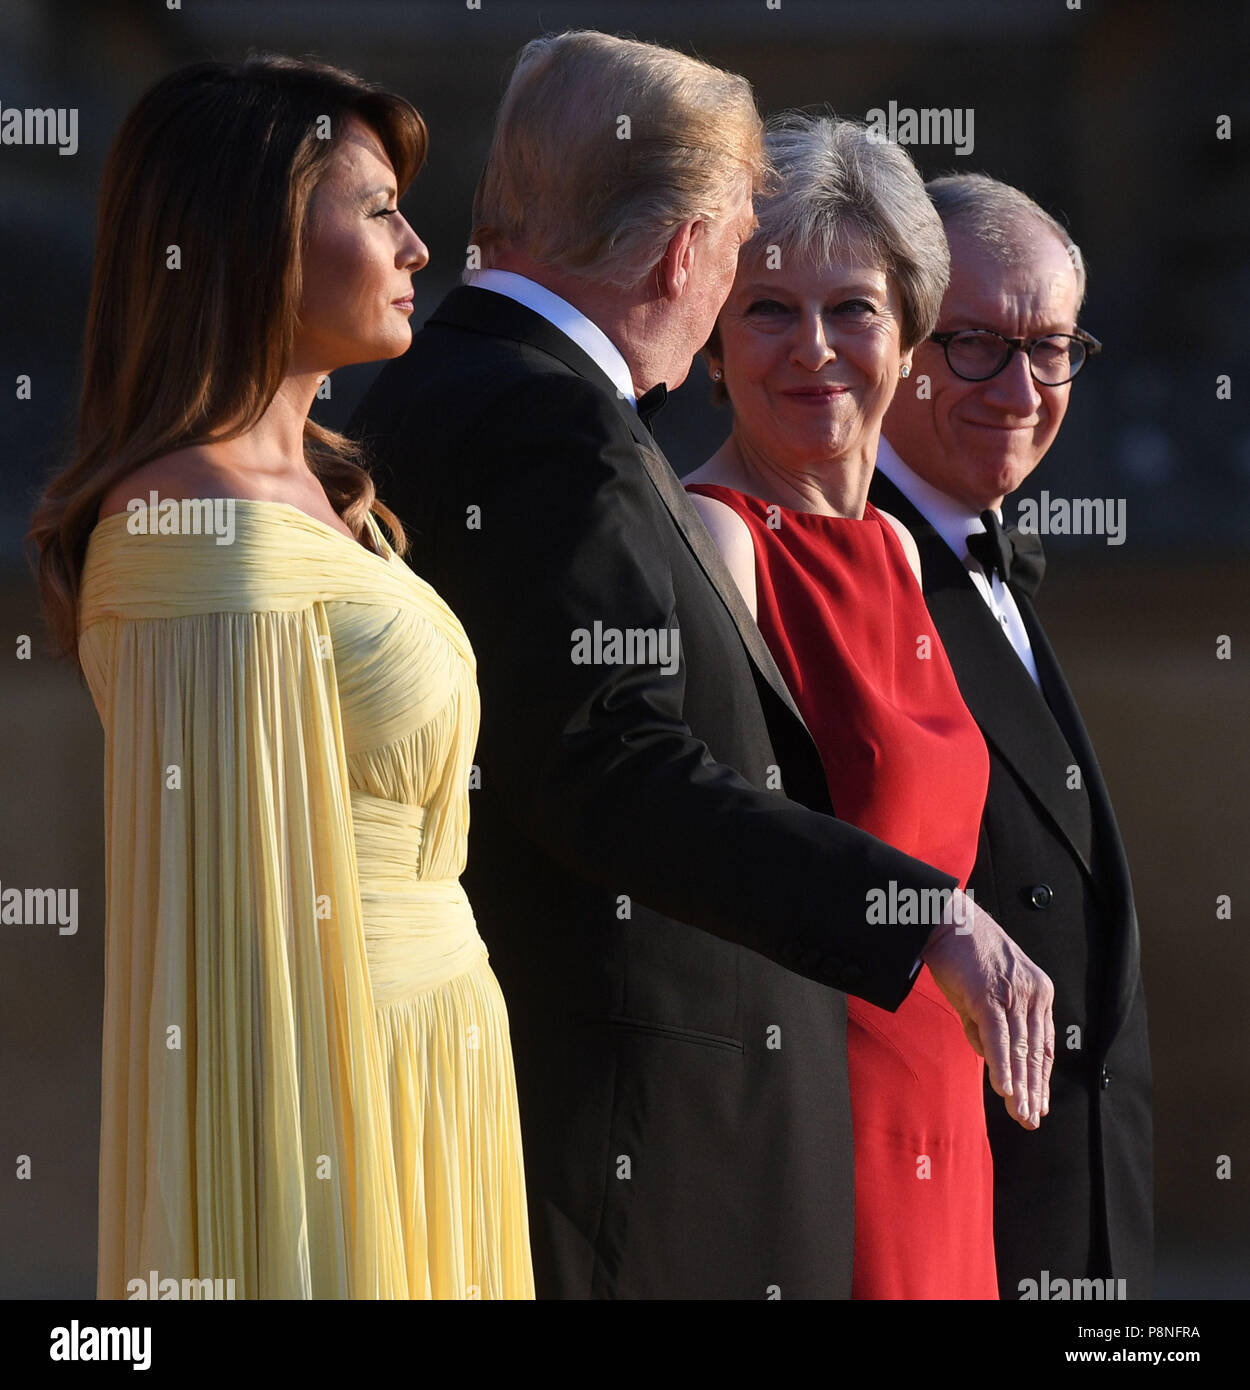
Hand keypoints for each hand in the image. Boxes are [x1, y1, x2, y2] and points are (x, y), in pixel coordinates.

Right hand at [922, 890, 1053, 1129]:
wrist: (946, 920)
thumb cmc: (962, 952)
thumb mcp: (983, 990)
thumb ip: (988, 1024)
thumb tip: (992, 1056)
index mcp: (1037, 991)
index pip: (1043, 1043)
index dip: (1041, 1076)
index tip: (1038, 1102)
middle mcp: (1032, 993)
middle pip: (1035, 1051)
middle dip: (1033, 1089)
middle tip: (1031, 1119)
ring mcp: (1013, 994)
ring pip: (1020, 1049)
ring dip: (1020, 1086)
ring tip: (1020, 1113)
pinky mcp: (989, 994)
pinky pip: (999, 1037)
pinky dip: (1003, 1065)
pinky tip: (1005, 1088)